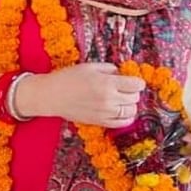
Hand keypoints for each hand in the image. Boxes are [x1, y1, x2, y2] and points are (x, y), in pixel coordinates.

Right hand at [18, 63, 145, 127]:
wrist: (52, 95)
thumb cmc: (69, 78)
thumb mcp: (91, 66)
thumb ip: (110, 69)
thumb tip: (123, 74)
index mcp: (107, 83)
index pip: (136, 85)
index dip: (137, 81)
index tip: (133, 80)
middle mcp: (109, 100)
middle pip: (135, 98)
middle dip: (133, 91)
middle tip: (125, 87)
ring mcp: (105, 113)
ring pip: (131, 111)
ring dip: (130, 104)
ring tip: (122, 98)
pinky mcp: (100, 122)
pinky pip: (122, 123)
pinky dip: (127, 117)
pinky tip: (121, 110)